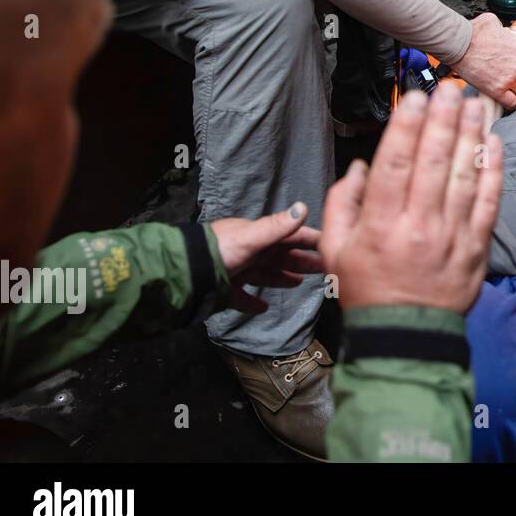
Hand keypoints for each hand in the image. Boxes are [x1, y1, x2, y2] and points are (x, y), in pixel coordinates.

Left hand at [210, 205, 324, 313]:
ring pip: (265, 275)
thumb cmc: (219, 251)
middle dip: (303, 261)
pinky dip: (253, 303)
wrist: (185, 272)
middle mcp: (250, 252)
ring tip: (298, 283)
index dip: (311, 240)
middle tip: (324, 268)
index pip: (292, 236)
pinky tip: (263, 308)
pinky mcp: (226, 291)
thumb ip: (277, 226)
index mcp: (259, 237)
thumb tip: (303, 207)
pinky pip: (243, 297)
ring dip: (282, 278)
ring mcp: (237, 271)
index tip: (331, 244)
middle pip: (282, 257)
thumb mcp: (251, 238)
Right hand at [319, 83, 502, 312]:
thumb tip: (361, 167)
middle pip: (433, 162)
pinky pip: (486, 202)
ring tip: (474, 104)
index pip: (395, 164)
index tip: (415, 98)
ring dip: (470, 136)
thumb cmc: (368, 290)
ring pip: (463, 176)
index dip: (406, 126)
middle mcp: (417, 225)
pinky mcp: (475, 247)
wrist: (406, 336)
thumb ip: (342, 204)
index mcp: (380, 224)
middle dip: (443, 120)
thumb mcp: (335, 250)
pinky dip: (490, 171)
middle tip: (451, 89)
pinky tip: (491, 143)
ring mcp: (451, 236)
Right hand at [450, 13, 515, 109]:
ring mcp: (509, 78)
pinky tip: (505, 97)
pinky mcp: (497, 90)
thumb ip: (507, 30)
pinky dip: (510, 102)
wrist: (457, 44)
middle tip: (515, 78)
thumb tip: (510, 32)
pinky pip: (512, 102)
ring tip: (509, 88)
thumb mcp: (494, 22)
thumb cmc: (472, 33)